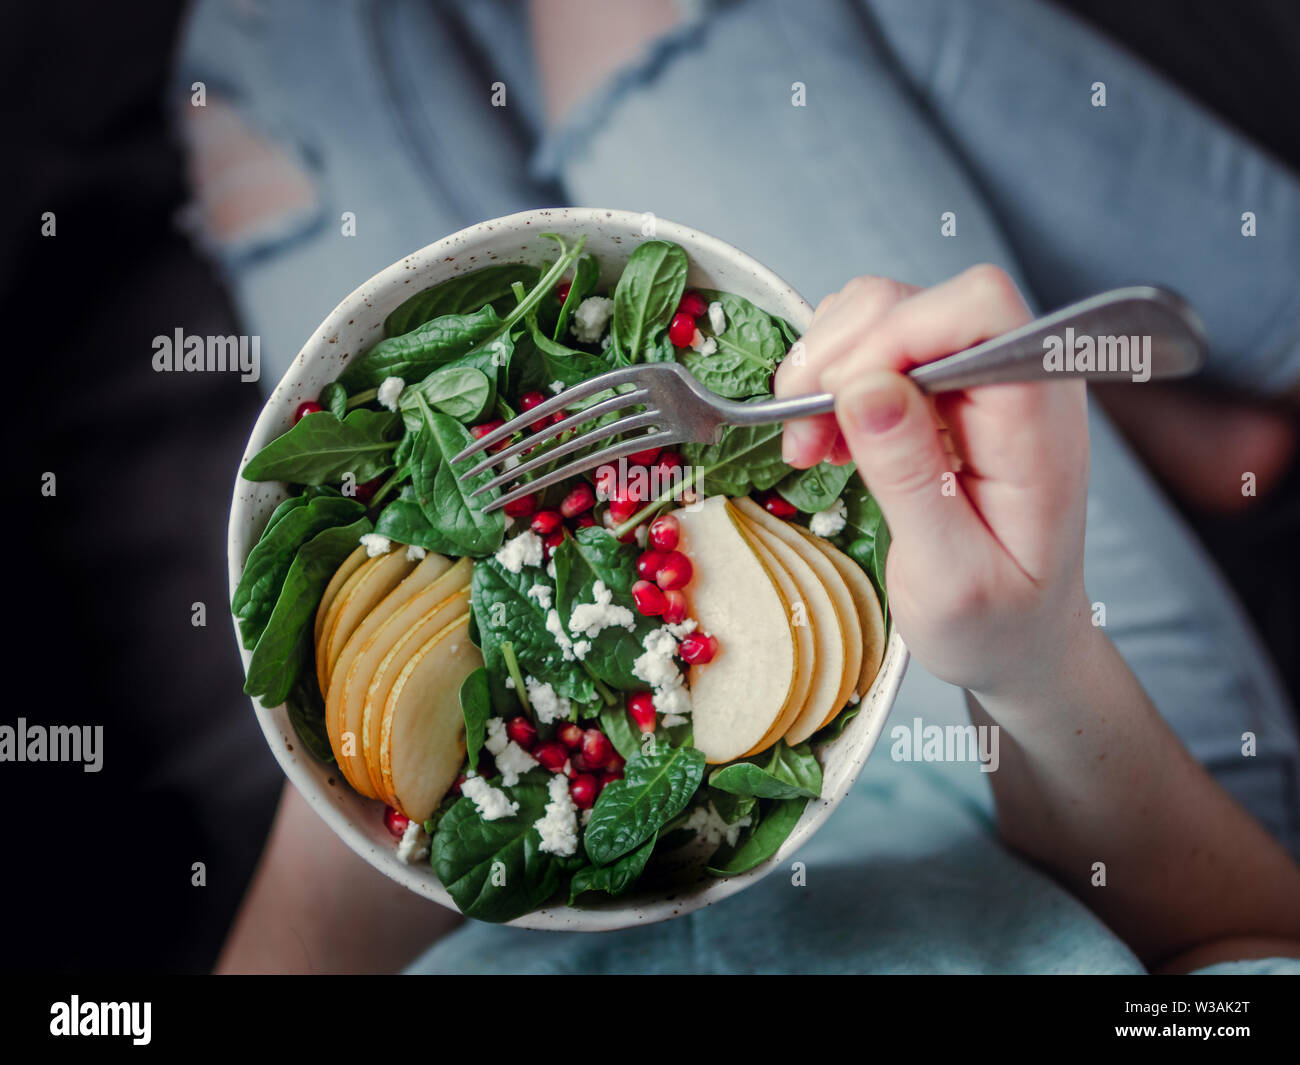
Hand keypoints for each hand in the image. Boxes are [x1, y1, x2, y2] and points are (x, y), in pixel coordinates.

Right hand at [775, 265, 1091, 696]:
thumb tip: (865, 389)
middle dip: (842, 358)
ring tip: (809, 444)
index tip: (840, 407)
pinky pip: (875, 344)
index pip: (977, 311)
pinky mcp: (944, 386)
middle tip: (802, 438)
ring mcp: (978, 377)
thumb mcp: (950, 575)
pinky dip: (831, 381)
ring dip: (826, 369)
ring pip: (885, 312)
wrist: (1020, 640)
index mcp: (1038, 419)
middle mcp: (1014, 377)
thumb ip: (911, 477)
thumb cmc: (996, 622)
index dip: (896, 336)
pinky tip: (826, 438)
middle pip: (919, 301)